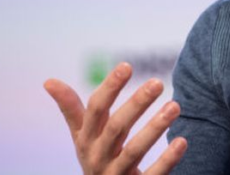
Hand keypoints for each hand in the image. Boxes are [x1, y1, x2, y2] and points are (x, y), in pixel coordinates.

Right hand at [44, 62, 187, 174]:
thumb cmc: (96, 157)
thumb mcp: (81, 135)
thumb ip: (70, 109)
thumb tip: (48, 81)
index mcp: (86, 139)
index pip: (96, 109)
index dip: (110, 88)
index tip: (127, 65)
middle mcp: (98, 156)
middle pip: (116, 128)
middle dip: (136, 104)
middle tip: (158, 82)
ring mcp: (116, 174)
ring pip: (134, 151)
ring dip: (155, 128)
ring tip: (176, 106)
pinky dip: (167, 159)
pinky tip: (182, 141)